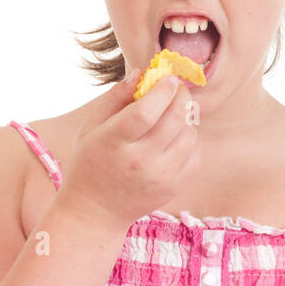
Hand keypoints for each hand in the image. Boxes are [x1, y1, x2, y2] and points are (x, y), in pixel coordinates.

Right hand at [56, 69, 200, 230]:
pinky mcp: (172, 188)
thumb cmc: (90, 164)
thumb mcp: (90, 129)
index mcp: (114, 142)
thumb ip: (114, 99)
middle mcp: (140, 161)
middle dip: (182, 96)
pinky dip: (190, 141)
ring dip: (186, 119)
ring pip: (189, 136)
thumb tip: (140, 73)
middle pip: (175, 120)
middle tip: (177, 89)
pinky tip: (175, 138)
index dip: (163, 90)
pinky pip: (195, 156)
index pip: (147, 111)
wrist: (95, 212)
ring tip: (173, 115)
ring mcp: (159, 177)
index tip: (169, 78)